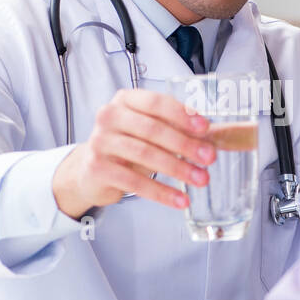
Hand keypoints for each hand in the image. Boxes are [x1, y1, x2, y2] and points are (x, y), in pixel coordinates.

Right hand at [52, 88, 216, 218]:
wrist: (90, 171)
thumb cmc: (126, 146)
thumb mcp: (146, 131)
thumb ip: (172, 128)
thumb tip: (208, 137)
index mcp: (125, 100)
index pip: (156, 102)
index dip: (182, 115)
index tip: (205, 128)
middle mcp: (109, 116)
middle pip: (153, 129)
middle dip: (185, 144)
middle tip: (209, 157)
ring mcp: (100, 142)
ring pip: (146, 154)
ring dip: (178, 168)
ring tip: (201, 179)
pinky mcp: (97, 168)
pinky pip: (135, 182)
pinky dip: (161, 192)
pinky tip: (180, 199)